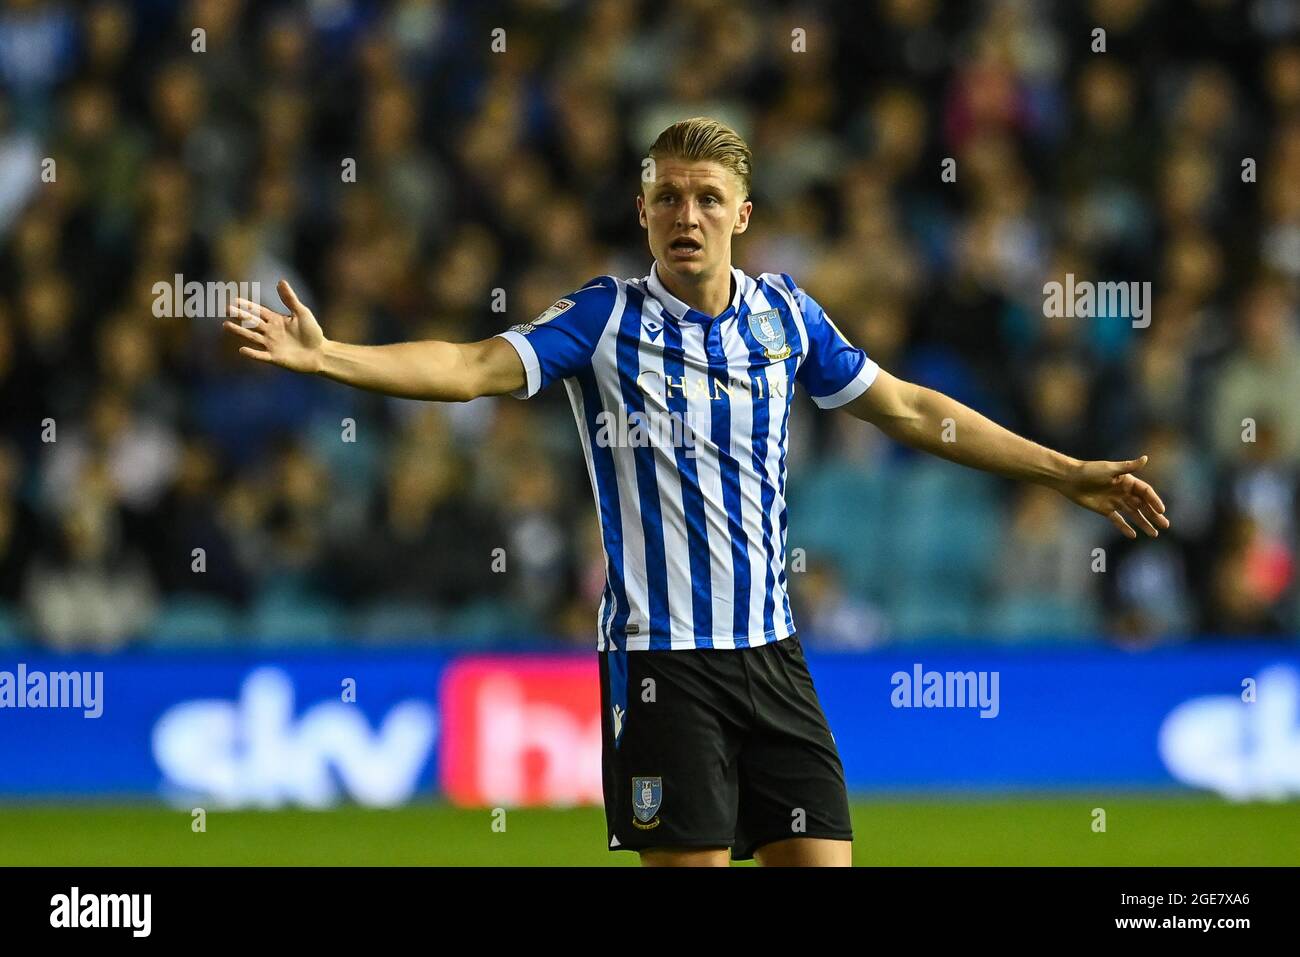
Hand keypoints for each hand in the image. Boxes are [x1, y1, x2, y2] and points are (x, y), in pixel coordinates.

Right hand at [223, 279, 324, 372]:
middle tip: (226, 309)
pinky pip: (261, 355)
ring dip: (240, 331)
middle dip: (240, 315)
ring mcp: (271, 345)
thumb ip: (290, 299)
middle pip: (252, 322)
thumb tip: (280, 281)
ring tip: (226, 325)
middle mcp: (271, 332)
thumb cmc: (313, 332)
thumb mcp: (302, 312)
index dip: (247, 305)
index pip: (258, 311)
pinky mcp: (275, 358)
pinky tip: (242, 350)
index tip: (234, 300)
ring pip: (252, 337)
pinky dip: (252, 353)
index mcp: (276, 320)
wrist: (321, 353)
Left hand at [1053, 455, 1170, 538]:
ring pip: (1133, 514)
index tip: (1162, 511)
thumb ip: (1128, 467)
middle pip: (1142, 505)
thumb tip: (1146, 458)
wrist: (1069, 479)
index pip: (1145, 492)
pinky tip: (1133, 535)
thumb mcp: (1110, 469)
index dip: (1154, 501)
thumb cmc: (1089, 471)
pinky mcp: (1104, 510)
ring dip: (1143, 523)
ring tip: (1154, 534)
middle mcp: (1123, 491)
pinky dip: (1124, 527)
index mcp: (1127, 481)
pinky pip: (1117, 520)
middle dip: (1154, 515)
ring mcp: (1114, 501)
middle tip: (1165, 525)